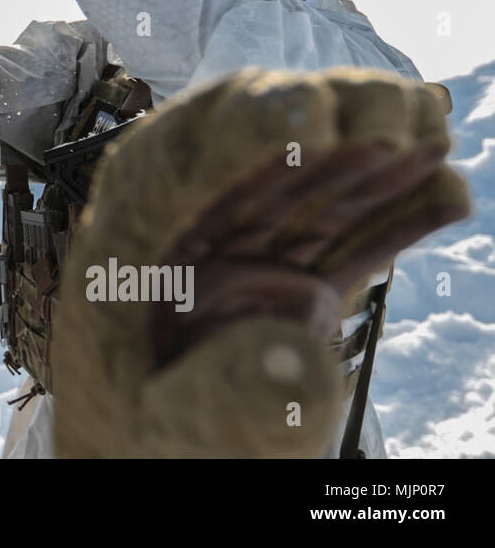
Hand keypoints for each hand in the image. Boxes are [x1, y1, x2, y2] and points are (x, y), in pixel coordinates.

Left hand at [48, 68, 469, 456]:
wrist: (149, 452)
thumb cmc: (137, 438)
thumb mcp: (162, 427)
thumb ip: (217, 398)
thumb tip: (294, 353)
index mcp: (121, 248)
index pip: (165, 169)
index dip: (234, 138)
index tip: (302, 124)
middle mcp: (185, 230)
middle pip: (241, 143)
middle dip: (315, 115)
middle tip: (384, 122)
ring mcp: (248, 249)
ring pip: (308, 180)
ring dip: (370, 147)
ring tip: (433, 132)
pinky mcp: (298, 280)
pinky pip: (349, 239)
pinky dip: (399, 215)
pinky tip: (446, 195)